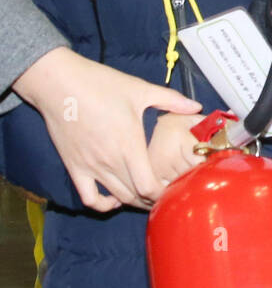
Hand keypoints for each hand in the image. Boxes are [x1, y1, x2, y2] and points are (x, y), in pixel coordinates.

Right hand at [12, 48, 200, 210]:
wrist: (59, 84)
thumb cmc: (100, 84)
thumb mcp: (140, 89)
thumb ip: (171, 100)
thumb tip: (197, 106)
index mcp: (129, 145)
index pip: (149, 187)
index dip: (164, 194)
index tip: (175, 188)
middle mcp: (110, 161)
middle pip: (136, 197)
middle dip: (153, 200)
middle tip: (166, 194)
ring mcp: (90, 167)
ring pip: (116, 198)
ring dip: (133, 202)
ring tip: (147, 197)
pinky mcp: (74, 167)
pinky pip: (89, 198)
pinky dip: (103, 204)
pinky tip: (114, 198)